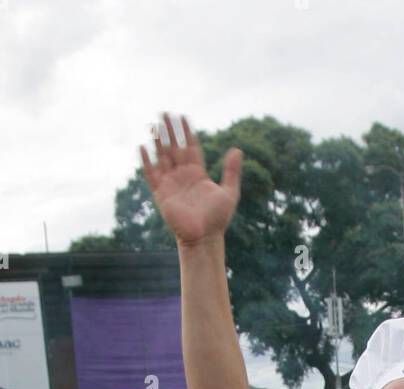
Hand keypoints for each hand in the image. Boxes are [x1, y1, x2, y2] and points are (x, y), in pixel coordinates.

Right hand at [140, 113, 241, 245]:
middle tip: (164, 113)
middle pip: (174, 148)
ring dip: (158, 141)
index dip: (186, 132)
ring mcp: (171, 183)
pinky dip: (147, 161)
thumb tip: (237, 150)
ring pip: (162, 157)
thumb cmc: (218, 219)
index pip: (190, 147)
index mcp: (198, 174)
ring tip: (154, 124)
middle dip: (169, 131)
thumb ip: (231, 171)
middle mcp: (183, 176)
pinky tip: (143, 147)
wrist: (204, 237)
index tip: (183, 116)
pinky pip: (151, 174)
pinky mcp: (161, 193)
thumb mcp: (229, 192)